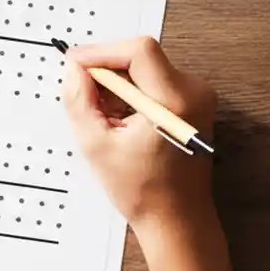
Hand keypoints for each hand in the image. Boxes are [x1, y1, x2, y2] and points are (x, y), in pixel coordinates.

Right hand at [60, 37, 216, 236]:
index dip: (101, 52)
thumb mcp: (96, 145)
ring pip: (144, 68)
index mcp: (175, 101)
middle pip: (140, 56)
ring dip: (117, 84)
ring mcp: (196, 96)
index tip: (75, 64)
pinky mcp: (191, 103)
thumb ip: (80, 100)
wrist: (177, 219)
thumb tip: (73, 69)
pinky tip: (119, 121)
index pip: (138, 51)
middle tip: (84, 96)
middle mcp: (193, 92)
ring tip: (104, 118)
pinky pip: (153, 81)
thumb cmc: (144, 192)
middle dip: (106, 70)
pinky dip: (130, 93)